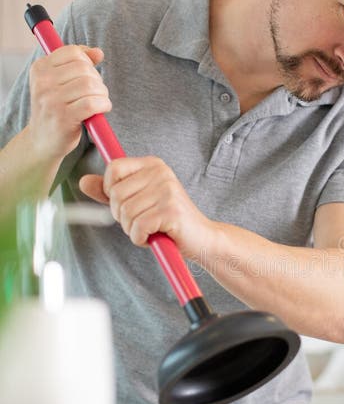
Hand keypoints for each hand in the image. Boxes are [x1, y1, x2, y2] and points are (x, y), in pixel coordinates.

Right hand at [28, 45, 110, 161]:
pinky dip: (104, 105)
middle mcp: (43, 82)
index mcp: (40, 68)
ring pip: (90, 85)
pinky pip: (93, 103)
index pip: (73, 52)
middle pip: (84, 68)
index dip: (88, 63)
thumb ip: (78, 64)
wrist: (42, 141)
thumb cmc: (55, 109)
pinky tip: (101, 110)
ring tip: (99, 102)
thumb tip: (98, 52)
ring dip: (102, 94)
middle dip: (97, 80)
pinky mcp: (64, 118)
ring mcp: (52, 100)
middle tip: (96, 93)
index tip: (88, 76)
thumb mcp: (59, 82)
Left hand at [79, 156, 215, 254]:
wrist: (201, 239)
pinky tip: (154, 237)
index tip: (127, 204)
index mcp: (153, 164)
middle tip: (142, 222)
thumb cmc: (168, 221)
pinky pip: (138, 227)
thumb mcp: (137, 202)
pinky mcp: (171, 210)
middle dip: (122, 216)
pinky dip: (140, 239)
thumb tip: (83, 181)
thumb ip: (111, 191)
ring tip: (150, 230)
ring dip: (132, 230)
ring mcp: (167, 190)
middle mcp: (161, 173)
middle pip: (116, 194)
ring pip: (125, 213)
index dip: (110, 191)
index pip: (113, 168)